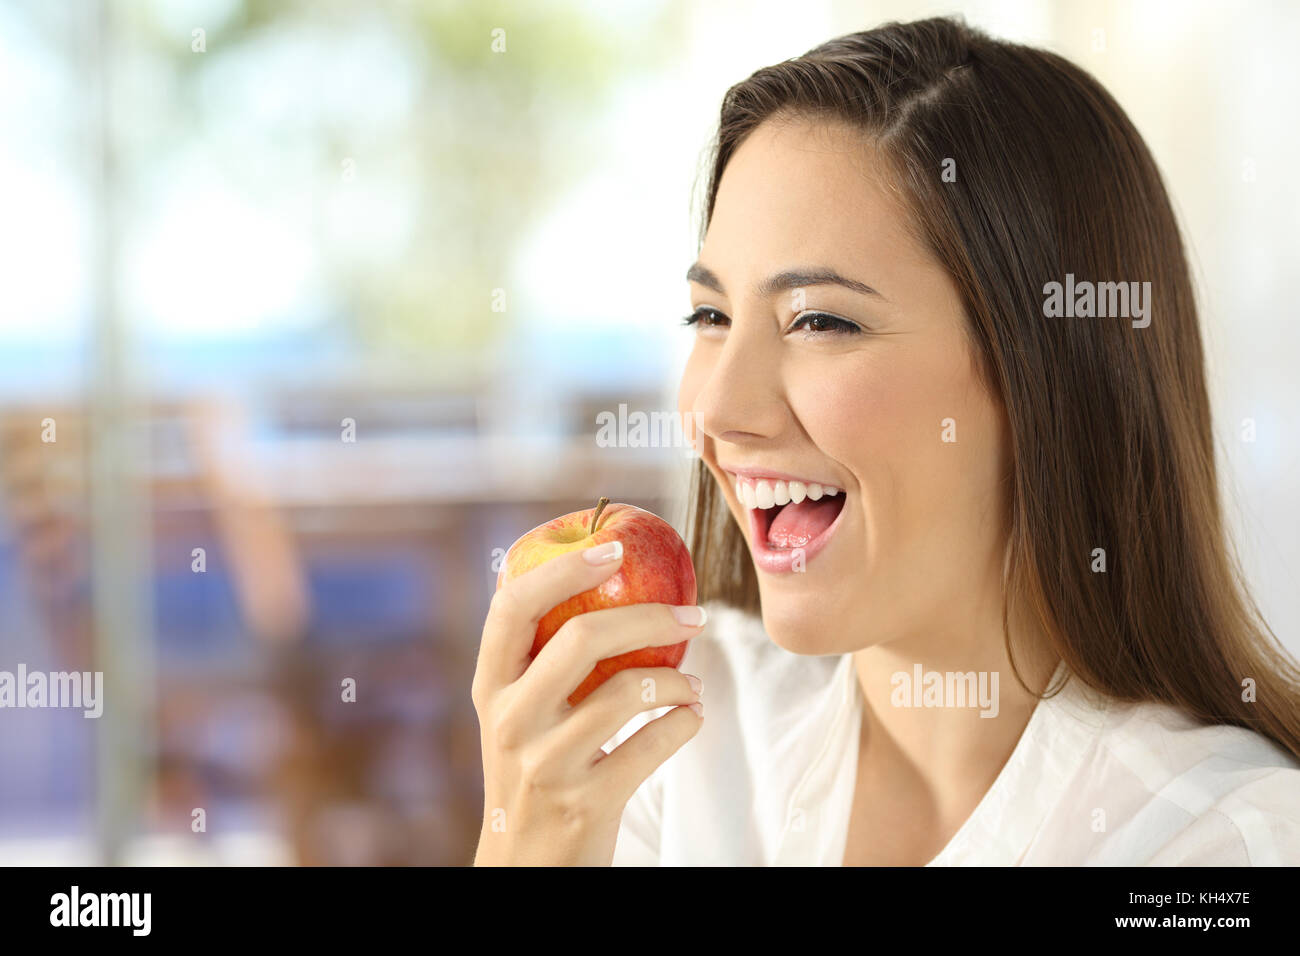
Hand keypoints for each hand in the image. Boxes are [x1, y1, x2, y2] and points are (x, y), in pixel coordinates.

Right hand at [472, 540, 705, 864]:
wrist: (525, 869)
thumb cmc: (530, 775)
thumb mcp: (513, 717)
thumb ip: (536, 661)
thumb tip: (587, 574)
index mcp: (489, 687)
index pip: (514, 607)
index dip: (563, 568)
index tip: (613, 549)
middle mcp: (510, 720)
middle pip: (582, 637)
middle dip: (652, 616)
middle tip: (695, 615)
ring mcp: (546, 763)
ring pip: (628, 691)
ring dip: (677, 681)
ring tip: (691, 685)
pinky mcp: (588, 801)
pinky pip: (655, 743)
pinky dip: (684, 724)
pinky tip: (689, 719)